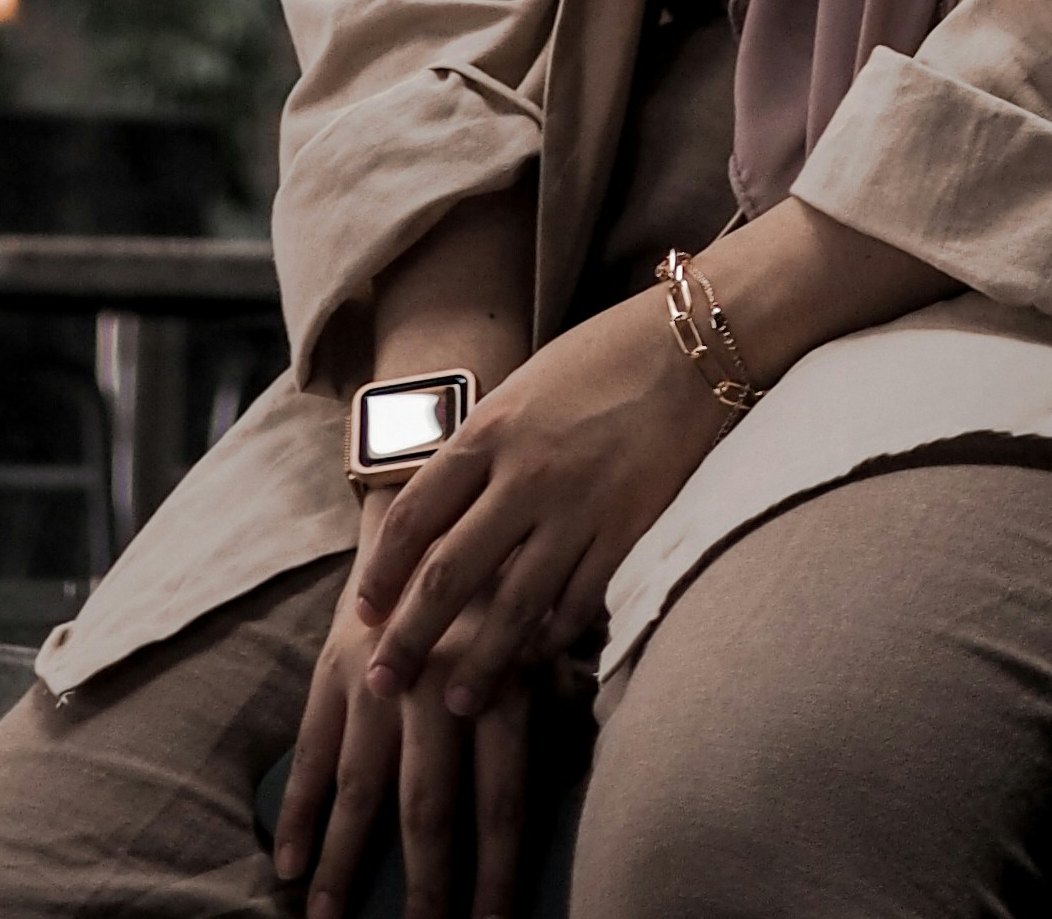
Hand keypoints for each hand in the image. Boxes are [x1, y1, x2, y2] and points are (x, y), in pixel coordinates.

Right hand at [276, 511, 531, 918]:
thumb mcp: (544, 627)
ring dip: (342, 861)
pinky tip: (287, 861)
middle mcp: (434, 686)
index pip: (500, 802)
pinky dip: (297, 808)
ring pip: (358, 787)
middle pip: (427, 807)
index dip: (497, 873)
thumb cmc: (504, 573)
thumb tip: (591, 767)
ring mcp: (375, 678)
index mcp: (496, 683)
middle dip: (426, 886)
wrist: (429, 488)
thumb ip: (561, 697)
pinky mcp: (332, 667)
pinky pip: (310, 748)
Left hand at [353, 291, 723, 721]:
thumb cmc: (600, 358)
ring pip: (514, 605)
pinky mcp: (628, 531)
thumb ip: (483, 449)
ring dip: (481, 662)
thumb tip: (442, 512)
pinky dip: (552, 638)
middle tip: (384, 683)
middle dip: (411, 636)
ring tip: (455, 704)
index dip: (383, 571)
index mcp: (489, 430)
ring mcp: (578, 508)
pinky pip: (578, 602)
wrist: (687, 347)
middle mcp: (524, 474)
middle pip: (451, 573)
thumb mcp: (522, 388)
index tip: (364, 612)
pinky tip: (535, 660)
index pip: (415, 514)